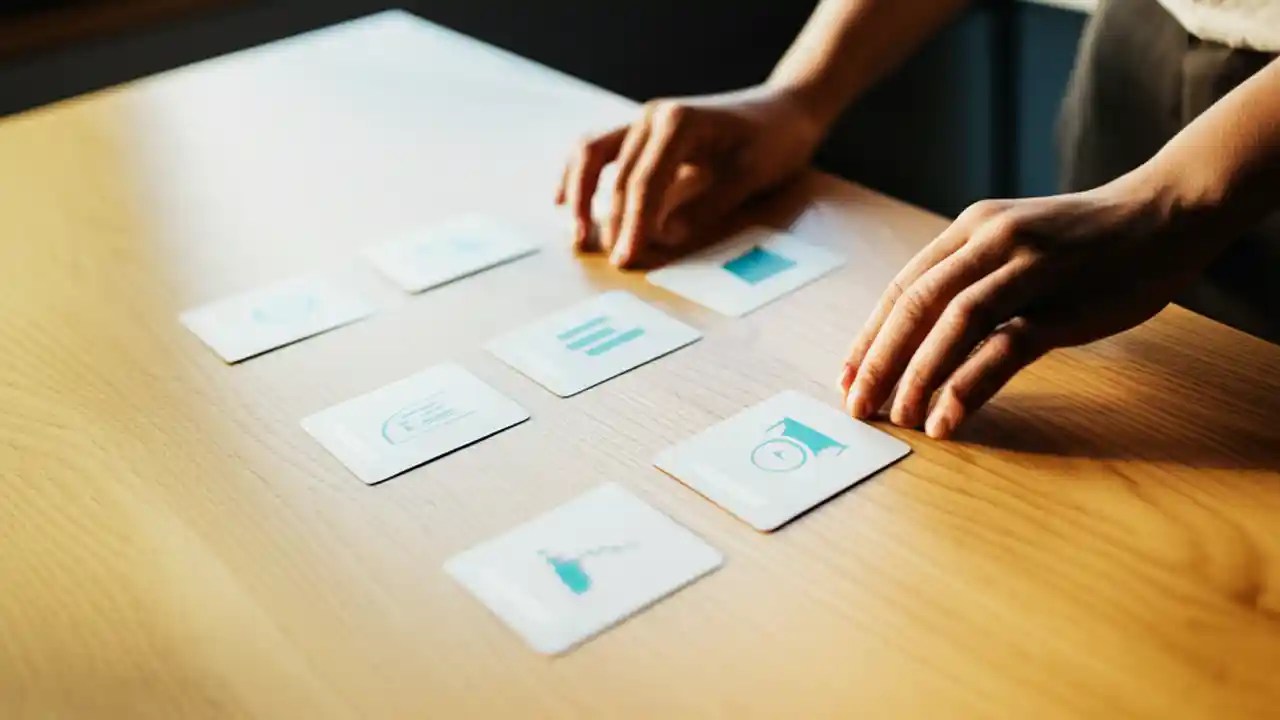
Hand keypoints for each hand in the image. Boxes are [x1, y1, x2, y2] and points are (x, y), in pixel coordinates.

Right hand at [554, 85, 823, 267]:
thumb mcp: (749, 177)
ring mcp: (641, 121)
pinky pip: (597, 151)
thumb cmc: (773, 143)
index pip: (645, 182)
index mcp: (678, 122)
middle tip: (619, 263)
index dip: (635, 225)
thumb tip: (664, 237)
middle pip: (620, 178)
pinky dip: (578, 175)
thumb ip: (707, 206)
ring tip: (578, 239)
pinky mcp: (639, 133)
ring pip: (592, 157)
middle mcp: (651, 116)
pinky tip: (562, 202)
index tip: (627, 260)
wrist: (784, 112)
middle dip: (616, 224)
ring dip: (581, 197)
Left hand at [838, 175, 1227, 438]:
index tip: (847, 377)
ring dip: (916, 375)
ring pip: (952, 323)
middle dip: (878, 360)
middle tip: (856, 406)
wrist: (1167, 213)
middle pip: (914, 304)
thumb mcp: (1016, 246)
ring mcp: (1026, 269)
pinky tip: (948, 417)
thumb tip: (921, 337)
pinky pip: (1003, 347)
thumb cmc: (1086, 242)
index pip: (902, 287)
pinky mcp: (1063, 303)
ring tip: (898, 418)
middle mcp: (990, 240)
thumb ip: (972, 279)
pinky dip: (967, 385)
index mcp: (970, 229)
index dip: (870, 336)